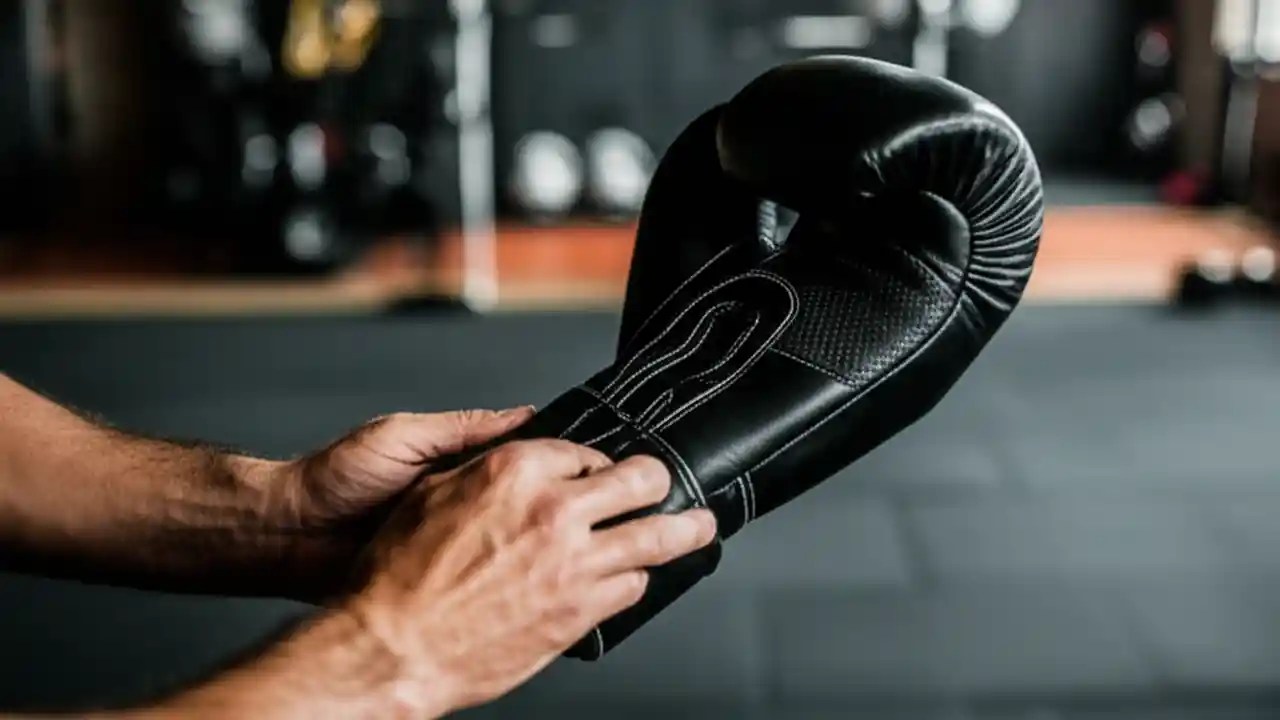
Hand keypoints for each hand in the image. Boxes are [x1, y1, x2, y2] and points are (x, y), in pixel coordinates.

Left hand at [275, 407, 535, 600]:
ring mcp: (449, 544)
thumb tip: (522, 412)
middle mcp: (458, 505)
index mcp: (456, 466)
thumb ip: (461, 428)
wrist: (290, 534)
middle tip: (559, 510)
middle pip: (518, 507)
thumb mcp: (402, 436)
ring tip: (530, 543)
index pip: (518, 464)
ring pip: (500, 545)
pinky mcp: (436, 579)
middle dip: (538, 510)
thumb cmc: (334, 480)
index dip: (547, 467)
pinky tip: (498, 573)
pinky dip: (484, 578)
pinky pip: (470, 578)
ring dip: (514, 546)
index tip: (574, 469)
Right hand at [343, 441, 717, 715]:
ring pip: (656, 536)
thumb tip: (513, 462)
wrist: (393, 645)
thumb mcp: (432, 494)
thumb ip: (485, 472)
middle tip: (665, 483)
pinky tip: (639, 576)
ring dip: (684, 529)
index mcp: (516, 472)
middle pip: (640, 480)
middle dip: (657, 479)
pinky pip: (632, 587)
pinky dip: (637, 579)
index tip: (600, 469)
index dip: (595, 461)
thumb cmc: (399, 576)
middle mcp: (554, 511)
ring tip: (700, 525)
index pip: (585, 449)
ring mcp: (574, 564)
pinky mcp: (579, 611)